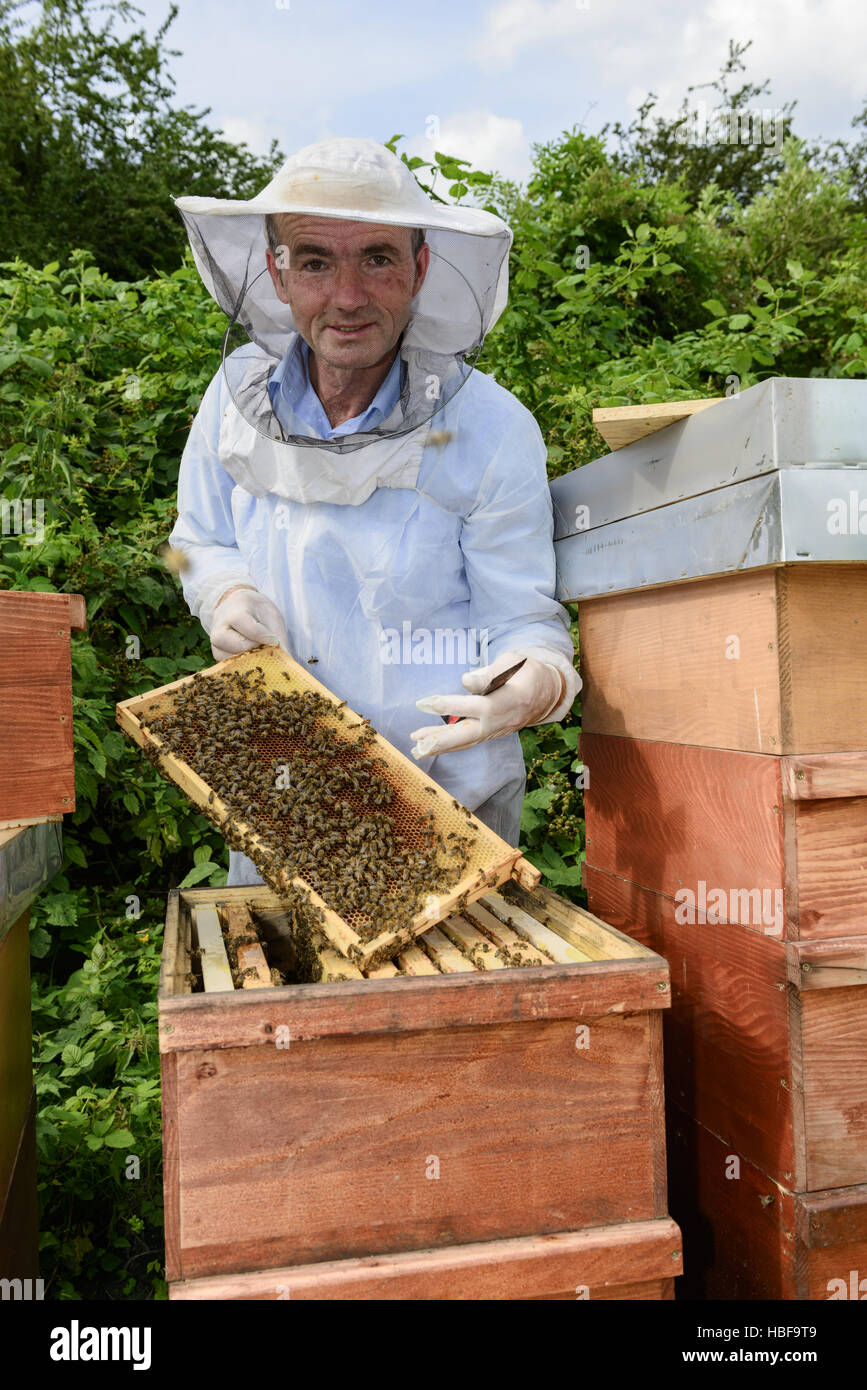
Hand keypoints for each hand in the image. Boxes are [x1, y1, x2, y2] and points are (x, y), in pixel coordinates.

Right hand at [209, 586, 289, 662]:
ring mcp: (215, 643)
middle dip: (255, 651)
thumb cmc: (257, 611)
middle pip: (235, 645)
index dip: (264, 637)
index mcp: (234, 610)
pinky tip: (255, 663)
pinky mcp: (217, 655)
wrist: (236, 605)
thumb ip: (280, 638)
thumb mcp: (271, 617)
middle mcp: (219, 628)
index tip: (274, 641)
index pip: (249, 628)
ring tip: (261, 657)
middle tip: (267, 650)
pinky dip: (243, 667)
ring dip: (249, 662)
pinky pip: (229, 666)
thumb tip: (289, 662)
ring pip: (229, 659)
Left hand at [410, 650, 563, 757]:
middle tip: (416, 740)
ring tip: (415, 748)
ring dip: (440, 746)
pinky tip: (431, 745)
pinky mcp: (492, 734)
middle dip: (441, 739)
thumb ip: (489, 673)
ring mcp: (497, 731)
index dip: (453, 704)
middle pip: (469, 734)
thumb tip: (465, 681)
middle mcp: (502, 721)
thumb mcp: (512, 662)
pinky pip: (469, 741)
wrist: (548, 692)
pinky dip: (450, 745)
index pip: (477, 706)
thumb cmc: (527, 671)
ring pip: (466, 741)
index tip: (428, 702)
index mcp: (510, 700)